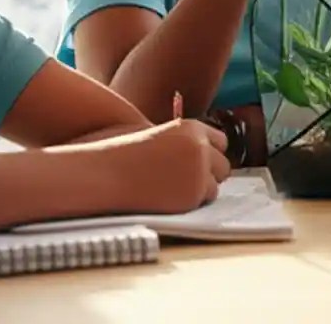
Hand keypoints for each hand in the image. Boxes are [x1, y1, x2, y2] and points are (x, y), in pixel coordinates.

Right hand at [107, 119, 230, 212]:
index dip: (210, 154)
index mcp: (191, 128)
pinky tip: (170, 199)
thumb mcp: (156, 135)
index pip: (221, 142)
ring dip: (200, 190)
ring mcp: (200, 171)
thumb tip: (202, 149)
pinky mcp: (194, 193)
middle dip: (210, 174)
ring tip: (173, 190)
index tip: (202, 163)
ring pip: (215, 186)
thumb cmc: (122, 154)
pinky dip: (190, 202)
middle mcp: (200, 147)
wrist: (106, 174)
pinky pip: (203, 201)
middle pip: (223, 166)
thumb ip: (181, 139)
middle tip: (190, 181)